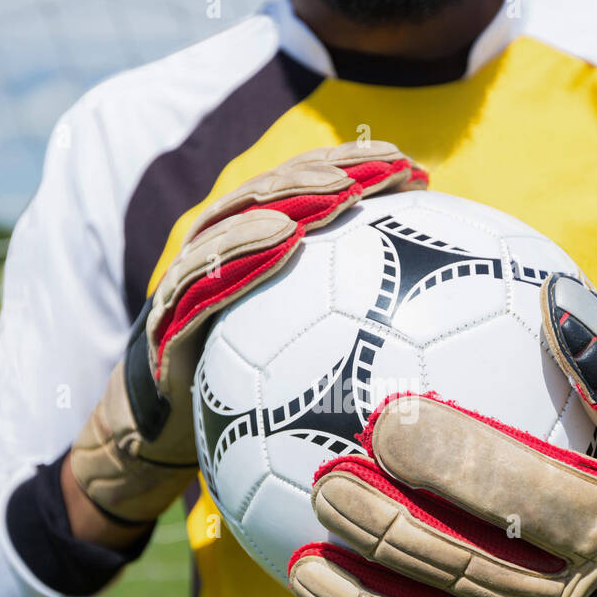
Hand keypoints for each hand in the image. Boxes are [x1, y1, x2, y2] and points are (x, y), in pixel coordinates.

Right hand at [68, 140, 428, 524]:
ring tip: (339, 188)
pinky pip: (207, 268)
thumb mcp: (306, 361)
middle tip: (383, 165)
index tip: (409, 167)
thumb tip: (430, 333)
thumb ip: (349, 331)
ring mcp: (194, 275)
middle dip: (332, 168)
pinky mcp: (169, 309)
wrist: (166, 431)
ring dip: (293, 192)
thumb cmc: (247, 396)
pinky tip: (285, 238)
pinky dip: (244, 246)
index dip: (355, 169)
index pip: (308, 193)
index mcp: (256, 249)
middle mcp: (223, 249)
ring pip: (242, 215)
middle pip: (278, 190)